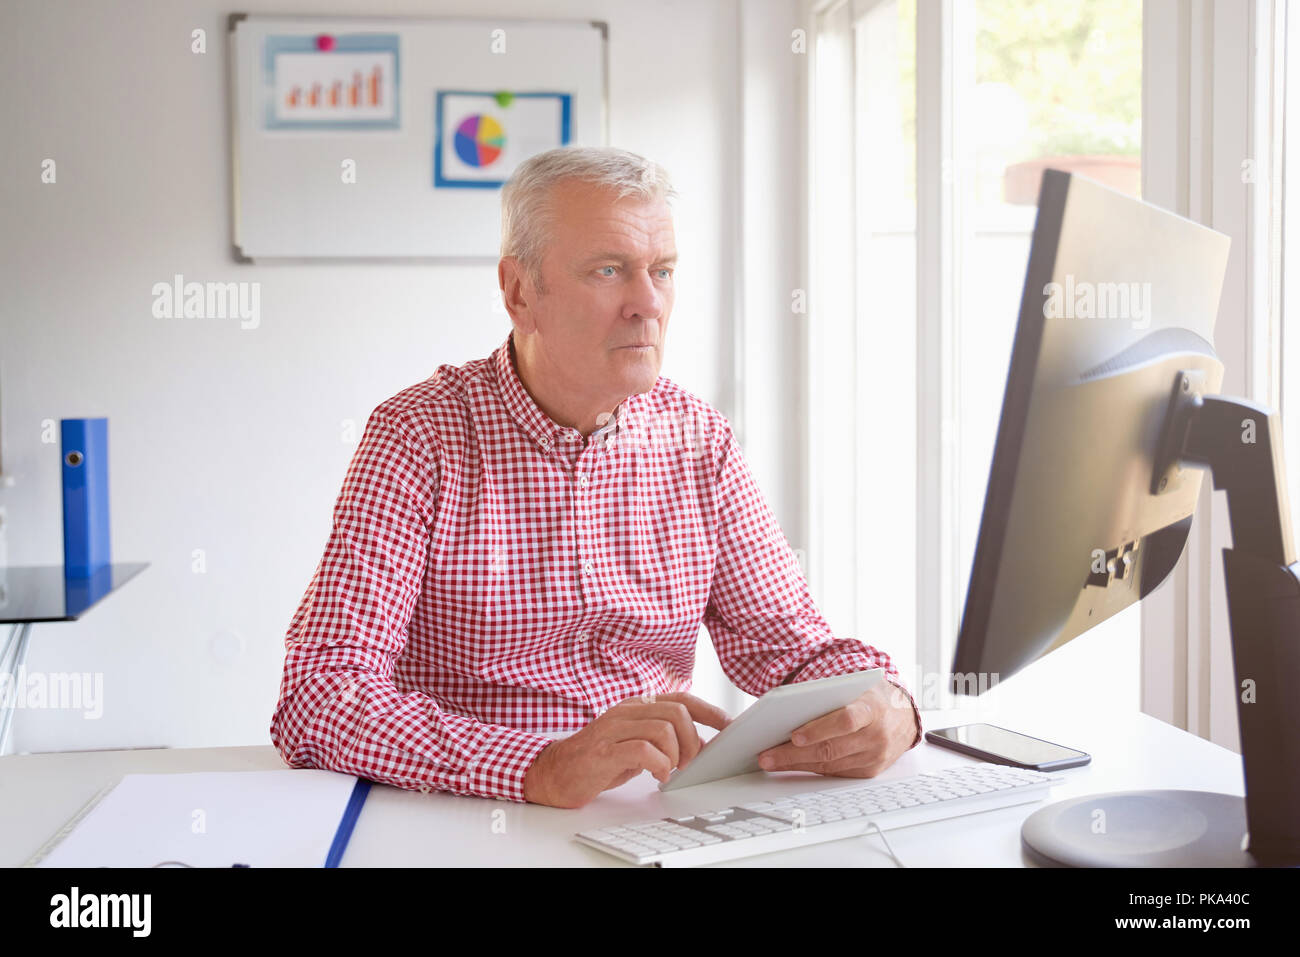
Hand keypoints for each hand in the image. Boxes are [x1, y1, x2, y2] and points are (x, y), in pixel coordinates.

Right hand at [522, 692, 730, 807]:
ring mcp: (614, 729)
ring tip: (670, 770)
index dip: (709, 711)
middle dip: (693, 740)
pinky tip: (657, 775)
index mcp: (636, 706)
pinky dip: (659, 765)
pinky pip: (644, 750)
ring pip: (664, 728)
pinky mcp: (604, 750)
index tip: (728, 726)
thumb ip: (663, 739)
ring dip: (676, 754)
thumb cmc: (598, 760)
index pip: (681, 698)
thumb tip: (700, 745)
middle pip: (677, 711)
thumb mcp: (636, 744)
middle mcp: (626, 711)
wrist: (554, 772)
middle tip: (690, 763)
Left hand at [757, 679, 919, 777]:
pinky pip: (835, 773)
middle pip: (831, 748)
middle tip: (767, 756)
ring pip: (829, 764)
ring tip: (771, 761)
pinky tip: (792, 765)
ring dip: (796, 764)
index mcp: (873, 708)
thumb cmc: (870, 698)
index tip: (794, 735)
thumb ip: (830, 697)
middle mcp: (877, 735)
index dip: (819, 729)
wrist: (903, 716)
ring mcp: (875, 756)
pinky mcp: (870, 771)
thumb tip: (789, 710)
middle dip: (794, 754)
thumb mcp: (855, 688)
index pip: (846, 720)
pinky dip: (811, 769)